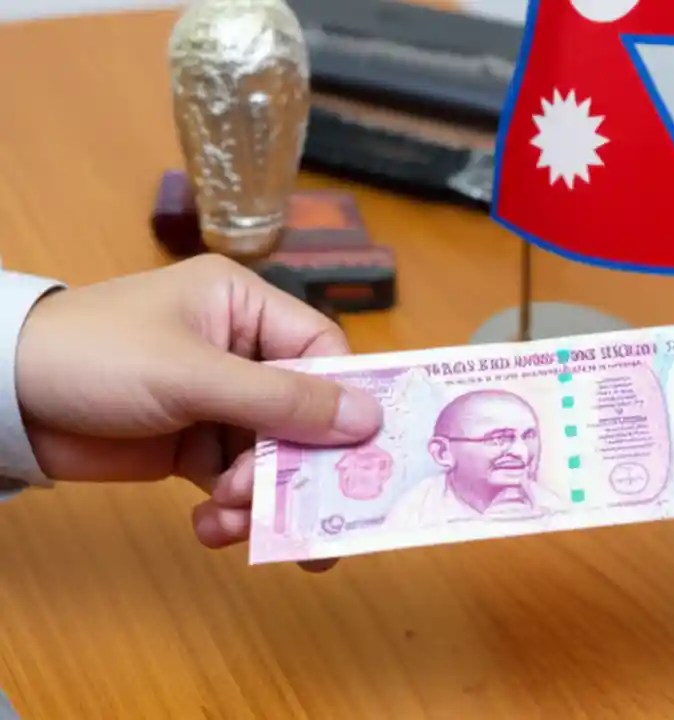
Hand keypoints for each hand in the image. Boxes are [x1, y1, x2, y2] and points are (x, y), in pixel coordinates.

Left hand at [14, 255, 383, 569]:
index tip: (360, 449)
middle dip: (299, 466)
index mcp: (245, 308)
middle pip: (304, 414)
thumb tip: (367, 418)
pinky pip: (236, 484)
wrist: (1, 398)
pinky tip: (210, 529)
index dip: (345, 400)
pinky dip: (232, 512)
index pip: (323, 352)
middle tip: (307, 512)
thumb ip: (282, 401)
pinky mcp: (191, 446)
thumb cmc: (95, 357)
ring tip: (234, 517)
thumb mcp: (193, 375)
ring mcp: (216, 402)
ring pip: (273, 457)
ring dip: (263, 497)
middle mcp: (239, 352)